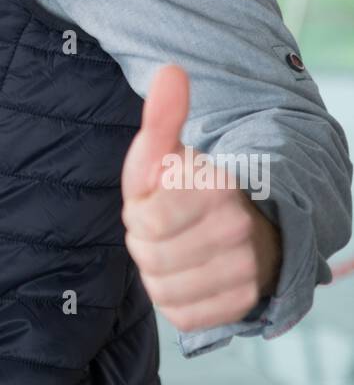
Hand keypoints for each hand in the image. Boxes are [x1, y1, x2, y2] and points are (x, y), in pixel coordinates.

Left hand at [120, 64, 281, 332]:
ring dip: (157, 270)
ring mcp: (244, 270)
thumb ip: (162, 116)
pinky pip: (182, 314)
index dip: (139, 210)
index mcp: (218, 186)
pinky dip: (175, 298)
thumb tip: (170, 70)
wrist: (246, 225)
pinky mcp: (241, 304)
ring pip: (163, 288)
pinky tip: (187, 274)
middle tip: (162, 226)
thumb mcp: (170, 150)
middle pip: (151, 255)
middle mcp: (238, 229)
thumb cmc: (193, 186)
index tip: (153, 200)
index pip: (148, 218)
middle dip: (144, 241)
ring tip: (174, 248)